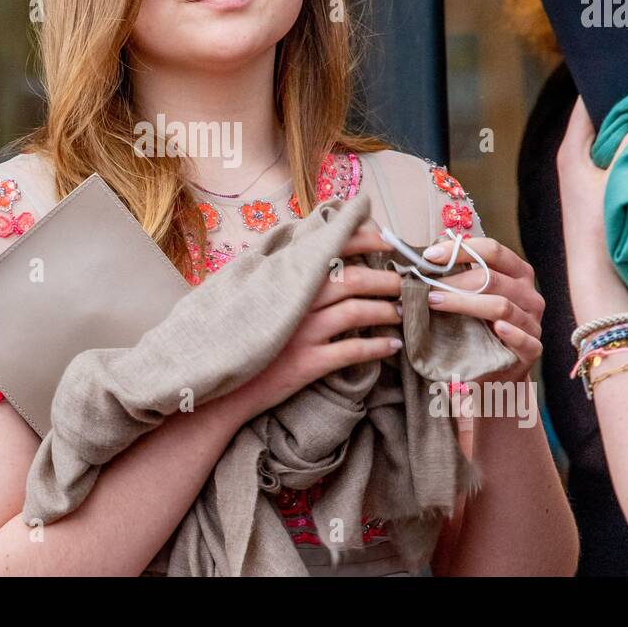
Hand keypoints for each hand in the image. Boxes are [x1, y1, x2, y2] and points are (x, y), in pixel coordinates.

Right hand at [231, 222, 404, 418]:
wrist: (224, 387)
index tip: (385, 240)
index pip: (327, 249)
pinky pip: (352, 351)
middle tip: (403, 284)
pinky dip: (376, 347)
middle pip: (351, 280)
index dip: (361, 240)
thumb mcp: (258, 299)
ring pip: (356, 313)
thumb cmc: (244, 339)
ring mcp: (301, 333)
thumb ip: (284, 279)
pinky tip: (392, 346)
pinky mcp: (307, 363)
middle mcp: (294, 302)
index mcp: (284, 280)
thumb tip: (321, 262)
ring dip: (385, 311)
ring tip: (400, 313)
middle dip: (384, 280)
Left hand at [420, 235, 545, 381]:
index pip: (493, 251)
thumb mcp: (474, 295)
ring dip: (464, 303)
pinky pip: (524, 340)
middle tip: (425, 285)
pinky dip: (511, 332)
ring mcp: (532, 322)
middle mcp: (529, 295)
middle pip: (493, 279)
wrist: (497, 368)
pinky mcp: (532, 350)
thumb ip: (460, 276)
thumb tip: (427, 257)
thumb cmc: (481, 324)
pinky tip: (497, 328)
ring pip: (501, 306)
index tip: (430, 255)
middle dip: (454, 280)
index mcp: (518, 273)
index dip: (461, 250)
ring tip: (434, 302)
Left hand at [556, 97, 627, 321]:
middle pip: (609, 119)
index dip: (608, 81)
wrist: (603, 280)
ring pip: (624, 141)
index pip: (588, 101)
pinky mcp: (613, 193)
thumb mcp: (620, 178)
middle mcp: (580, 159)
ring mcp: (597, 177)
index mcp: (572, 149)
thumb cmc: (601, 229)